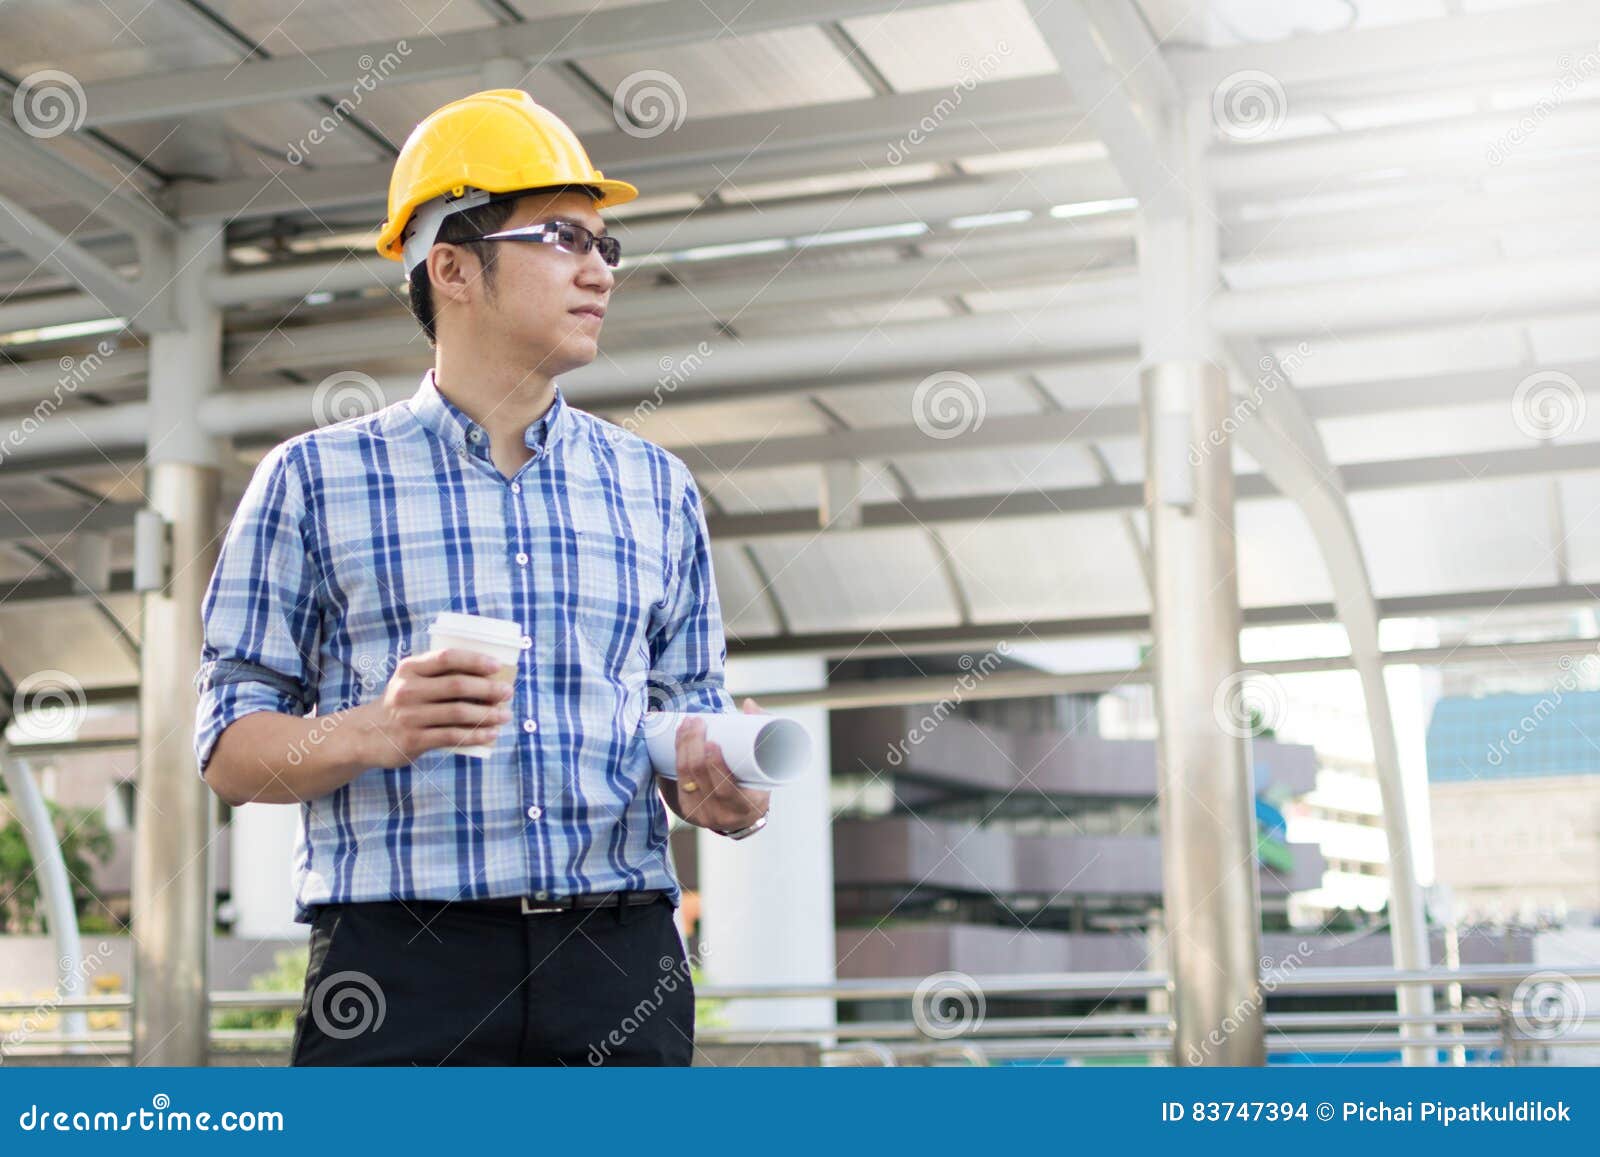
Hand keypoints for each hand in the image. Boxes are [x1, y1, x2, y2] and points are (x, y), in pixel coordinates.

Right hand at [351, 648, 513, 765]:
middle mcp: (408, 689)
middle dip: (488, 689)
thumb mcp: (411, 681)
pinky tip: (490, 734)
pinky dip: (475, 735)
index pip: (447, 658)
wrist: (365, 734)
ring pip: (458, 713)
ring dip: (487, 714)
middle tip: (508, 692)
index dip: (475, 660)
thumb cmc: (401, 703)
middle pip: (457, 686)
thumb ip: (438, 675)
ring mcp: (409, 716)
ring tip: (505, 715)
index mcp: (410, 668)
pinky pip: (451, 736)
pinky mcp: (412, 740)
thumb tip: (488, 676)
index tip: (497, 666)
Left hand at [671, 697, 771, 832]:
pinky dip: (676, 757)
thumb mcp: (767, 767)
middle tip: (697, 721)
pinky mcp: (686, 809)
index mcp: (744, 808)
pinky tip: (677, 740)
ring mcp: (700, 814)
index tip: (712, 742)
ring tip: (687, 724)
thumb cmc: (759, 785)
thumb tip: (749, 704)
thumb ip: (764, 733)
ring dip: (682, 746)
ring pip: (685, 776)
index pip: (726, 790)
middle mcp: (720, 816)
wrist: (743, 817)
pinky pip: (677, 780)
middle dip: (693, 745)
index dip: (716, 766)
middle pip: (700, 777)